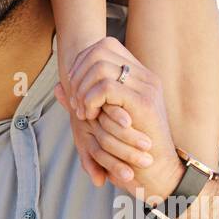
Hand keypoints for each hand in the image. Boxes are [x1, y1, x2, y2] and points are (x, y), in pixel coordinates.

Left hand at [55, 38, 185, 205]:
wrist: (160, 172)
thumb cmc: (131, 149)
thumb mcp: (102, 119)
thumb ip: (83, 101)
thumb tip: (58, 88)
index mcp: (139, 75)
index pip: (104, 46)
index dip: (81, 62)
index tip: (73, 88)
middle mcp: (145, 76)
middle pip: (99, 50)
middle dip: (78, 73)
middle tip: (74, 101)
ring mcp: (146, 86)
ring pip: (100, 67)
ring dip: (82, 88)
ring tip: (82, 111)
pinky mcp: (143, 102)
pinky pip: (106, 86)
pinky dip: (90, 99)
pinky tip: (90, 116)